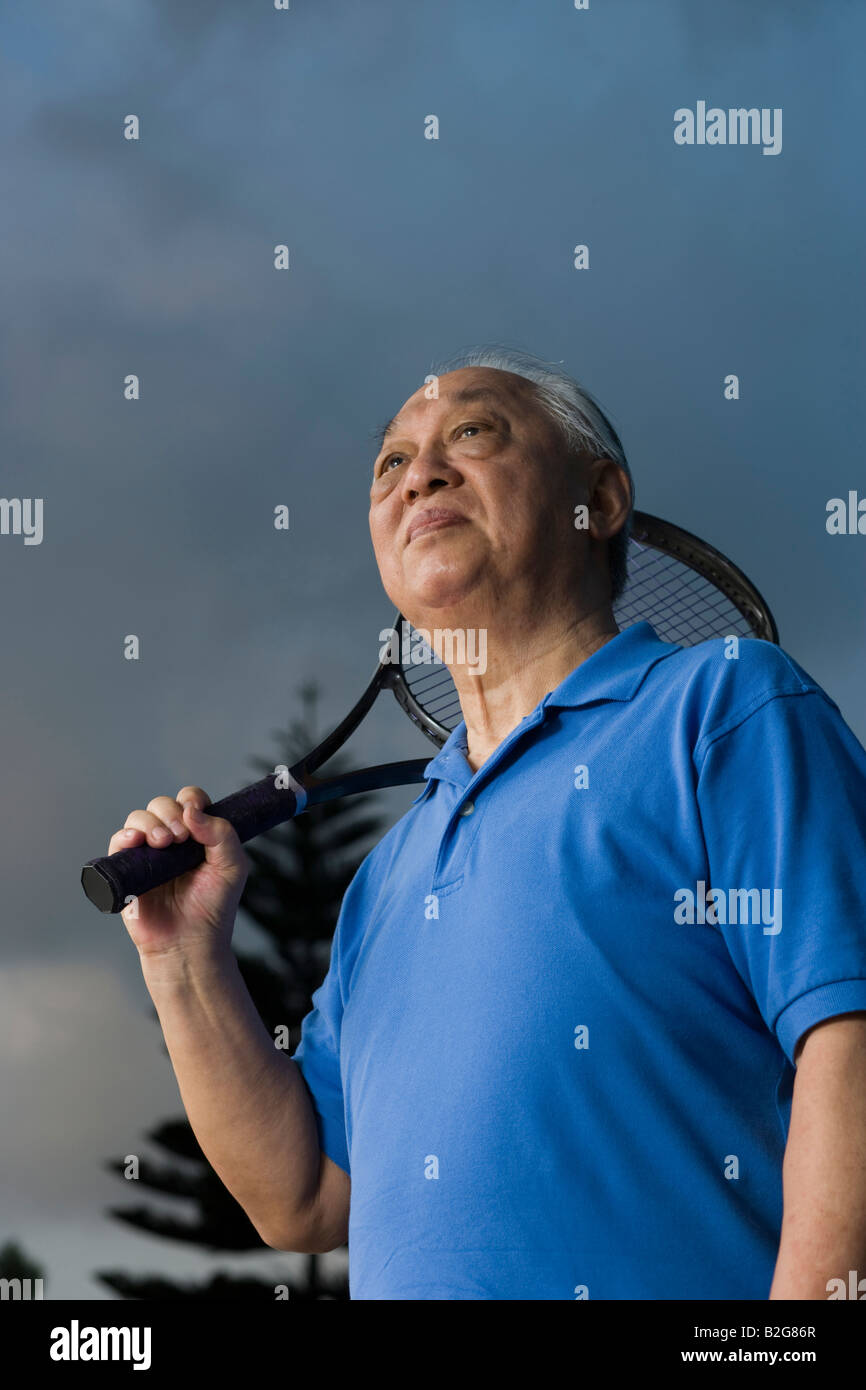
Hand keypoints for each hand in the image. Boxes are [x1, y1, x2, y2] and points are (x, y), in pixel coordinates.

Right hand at [106, 786, 249, 963]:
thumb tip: (192, 810)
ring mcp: (147, 853)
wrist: (190, 942)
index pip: (189, 801)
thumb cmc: (213, 907)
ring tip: (163, 843)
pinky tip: (135, 841)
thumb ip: (222, 833)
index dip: (191, 801)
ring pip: (138, 818)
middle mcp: (171, 839)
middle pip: (161, 805)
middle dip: (169, 813)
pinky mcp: (127, 869)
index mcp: (197, 834)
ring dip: (150, 823)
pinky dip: (124, 835)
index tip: (196, 817)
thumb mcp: (232, 866)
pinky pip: (118, 842)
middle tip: (180, 837)